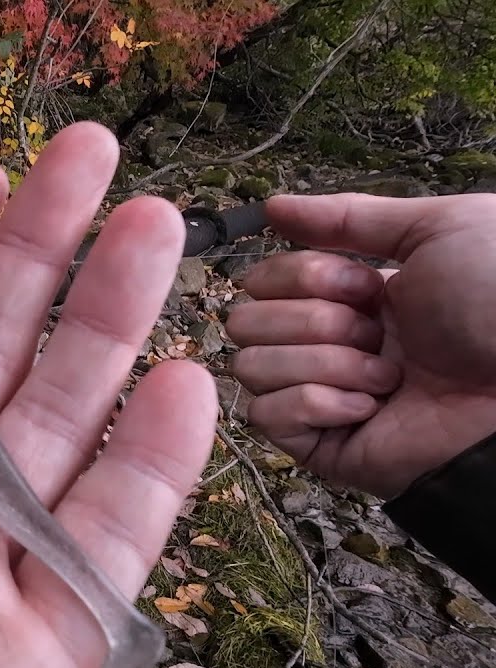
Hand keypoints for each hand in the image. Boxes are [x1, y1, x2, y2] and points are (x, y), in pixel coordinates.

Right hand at [226, 192, 495, 498]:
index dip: (302, 277)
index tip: (366, 285)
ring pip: (250, 366)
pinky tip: (370, 409)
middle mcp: (328, 344)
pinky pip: (266, 416)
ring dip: (323, 364)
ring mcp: (321, 397)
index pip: (263, 279)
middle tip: (377, 334)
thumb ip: (349, 216)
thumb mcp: (436, 230)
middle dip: (312, 321)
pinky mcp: (321, 446)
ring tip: (386, 377)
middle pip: (246, 320)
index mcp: (352, 297)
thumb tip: (272, 206)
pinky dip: (316, 404)